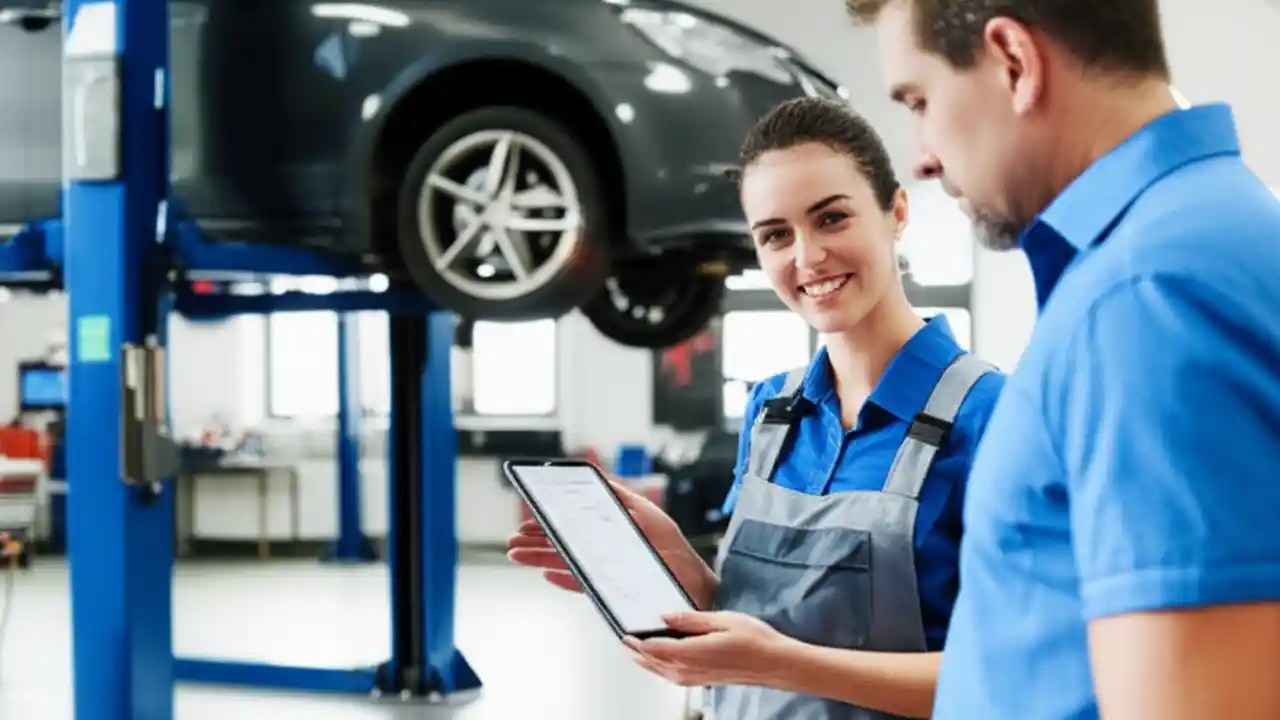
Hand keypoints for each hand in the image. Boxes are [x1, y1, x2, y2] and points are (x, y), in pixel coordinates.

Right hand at [505, 475, 716, 606]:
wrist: (693, 583)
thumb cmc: (673, 549)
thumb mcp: (647, 514)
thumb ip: (621, 498)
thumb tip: (598, 479)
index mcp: (608, 532)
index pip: (571, 526)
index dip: (549, 523)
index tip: (529, 519)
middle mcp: (602, 552)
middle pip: (562, 545)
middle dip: (535, 542)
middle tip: (513, 541)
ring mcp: (603, 572)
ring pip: (565, 563)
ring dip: (540, 558)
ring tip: (516, 555)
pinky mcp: (610, 589)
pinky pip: (581, 584)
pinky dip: (564, 579)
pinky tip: (546, 575)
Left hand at [625, 611, 793, 686]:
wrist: (775, 663)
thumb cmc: (754, 641)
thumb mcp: (722, 619)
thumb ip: (690, 620)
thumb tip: (665, 616)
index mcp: (691, 653)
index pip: (652, 649)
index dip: (636, 640)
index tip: (625, 629)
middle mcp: (688, 670)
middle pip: (651, 662)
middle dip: (635, 650)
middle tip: (624, 636)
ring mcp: (694, 678)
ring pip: (659, 671)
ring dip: (645, 660)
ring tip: (634, 647)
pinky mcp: (700, 680)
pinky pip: (671, 675)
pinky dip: (659, 666)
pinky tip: (658, 658)